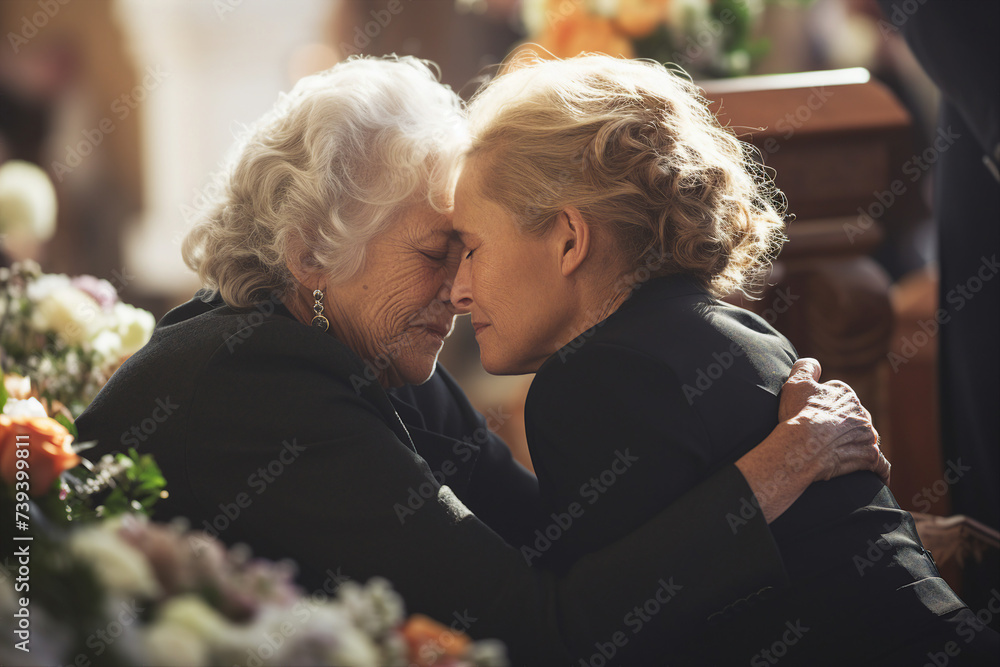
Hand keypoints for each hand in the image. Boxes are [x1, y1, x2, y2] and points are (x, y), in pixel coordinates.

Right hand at [778, 358, 888, 484]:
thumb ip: (806, 367)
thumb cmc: (798, 414)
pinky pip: (880, 464)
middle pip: (854, 417)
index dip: (824, 403)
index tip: (813, 413)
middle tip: (826, 435)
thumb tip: (814, 364)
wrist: (804, 444)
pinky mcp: (869, 457)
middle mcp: (861, 412)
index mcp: (845, 394)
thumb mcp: (796, 382)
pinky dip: (880, 470)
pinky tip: (879, 476)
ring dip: (861, 444)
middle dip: (845, 423)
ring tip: (846, 453)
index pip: (838, 395)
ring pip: (867, 438)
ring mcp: (867, 435)